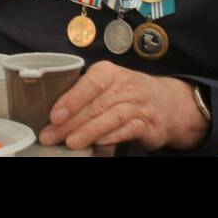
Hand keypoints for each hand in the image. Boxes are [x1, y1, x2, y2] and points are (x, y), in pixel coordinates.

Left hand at [38, 61, 208, 151]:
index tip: (54, 116)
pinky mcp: (148, 125)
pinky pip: (128, 130)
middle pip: (95, 105)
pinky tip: (97, 144)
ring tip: (71, 143)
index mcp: (108, 72)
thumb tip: (53, 116)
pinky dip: (111, 137)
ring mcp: (138, 105)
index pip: (89, 84)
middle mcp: (124, 87)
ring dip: (89, 132)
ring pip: (111, 118)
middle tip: (50, 136)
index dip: (71, 100)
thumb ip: (83, 95)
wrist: (167, 102)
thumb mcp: (106, 85)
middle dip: (70, 123)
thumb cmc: (125, 92)